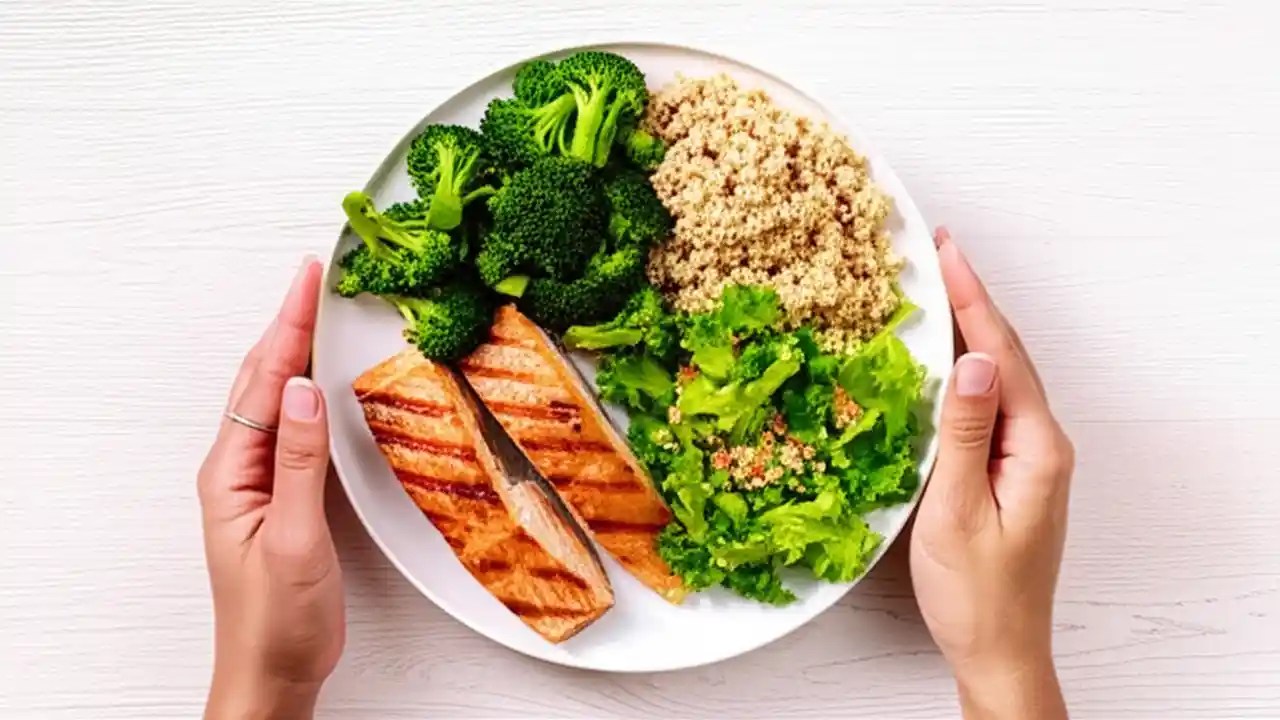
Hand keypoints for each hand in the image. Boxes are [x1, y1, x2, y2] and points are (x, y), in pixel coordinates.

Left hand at [198, 258, 344, 718]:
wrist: (272, 673)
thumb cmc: (276, 620)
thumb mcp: (295, 539)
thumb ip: (297, 462)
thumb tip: (303, 389)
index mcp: (232, 472)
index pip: (263, 380)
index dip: (288, 325)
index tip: (308, 279)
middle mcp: (237, 468)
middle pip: (262, 378)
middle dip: (288, 323)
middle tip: (314, 278)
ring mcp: (257, 481)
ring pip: (273, 398)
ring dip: (294, 350)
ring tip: (316, 310)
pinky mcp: (280, 495)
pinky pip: (290, 427)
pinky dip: (305, 390)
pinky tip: (319, 381)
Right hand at [910, 229, 1073, 719]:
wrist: (999, 650)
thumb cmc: (976, 594)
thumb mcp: (958, 511)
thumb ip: (963, 433)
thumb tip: (968, 362)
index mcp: (1036, 447)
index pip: (1000, 354)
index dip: (971, 298)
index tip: (946, 251)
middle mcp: (1042, 444)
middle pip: (1006, 355)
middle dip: (972, 299)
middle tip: (938, 252)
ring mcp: (1030, 457)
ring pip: (999, 376)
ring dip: (970, 330)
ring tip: (939, 288)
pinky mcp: (1013, 470)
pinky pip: (990, 403)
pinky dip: (967, 369)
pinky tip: (946, 359)